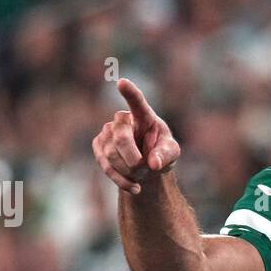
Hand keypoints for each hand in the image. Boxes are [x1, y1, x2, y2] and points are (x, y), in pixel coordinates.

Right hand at [91, 78, 181, 194]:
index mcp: (144, 115)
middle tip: (145, 169)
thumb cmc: (161, 153)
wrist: (146, 166)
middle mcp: (123, 120)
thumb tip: (153, 164)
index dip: (130, 93)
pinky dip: (121, 180)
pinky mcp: (98, 146)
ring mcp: (107, 132)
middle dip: (134, 159)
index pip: (137, 102)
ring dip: (129, 171)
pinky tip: (135, 187)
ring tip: (142, 176)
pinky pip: (105, 165)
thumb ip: (166, 155)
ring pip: (112, 155)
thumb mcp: (171, 154)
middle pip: (121, 138)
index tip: (122, 82)